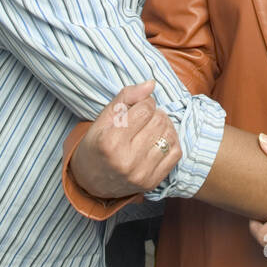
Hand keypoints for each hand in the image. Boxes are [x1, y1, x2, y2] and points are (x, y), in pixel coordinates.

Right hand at [69, 81, 181, 199]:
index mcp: (111, 142)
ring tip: (151, 128)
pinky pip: (176, 153)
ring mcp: (141, 174)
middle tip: (144, 118)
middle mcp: (127, 160)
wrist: (91, 182)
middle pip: (159, 121)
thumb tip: (152, 84)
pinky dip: (171, 141)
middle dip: (154, 113)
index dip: (144, 102)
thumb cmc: (97, 145)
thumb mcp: (103, 118)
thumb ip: (126, 97)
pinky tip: (158, 140)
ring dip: (163, 126)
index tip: (138, 107)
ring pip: (169, 135)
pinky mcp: (152, 182)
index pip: (146, 109)